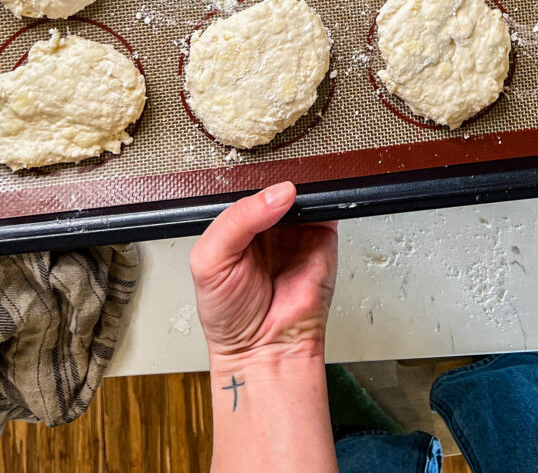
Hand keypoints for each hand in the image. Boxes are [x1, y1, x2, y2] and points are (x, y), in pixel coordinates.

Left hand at [189, 181, 338, 365]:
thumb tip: (276, 195)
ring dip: (299, 194)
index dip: (251, 188)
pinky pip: (326, 210)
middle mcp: (265, 227)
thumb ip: (236, 221)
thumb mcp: (211, 261)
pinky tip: (309, 212)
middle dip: (274, 188)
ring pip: (300, 194)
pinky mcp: (323, 238)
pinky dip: (323, 203)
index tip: (257, 196)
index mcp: (233, 228)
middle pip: (272, 188)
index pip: (243, 192)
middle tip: (275, 201)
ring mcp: (296, 231)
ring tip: (289, 209)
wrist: (264, 349)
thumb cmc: (230, 316)